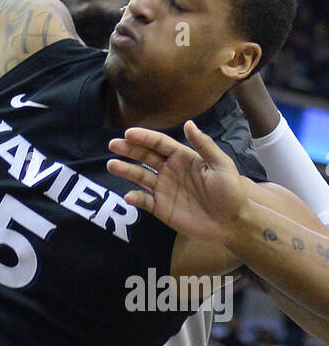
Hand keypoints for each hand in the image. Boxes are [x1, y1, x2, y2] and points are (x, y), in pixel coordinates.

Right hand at [107, 119, 245, 242]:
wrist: (233, 222)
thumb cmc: (230, 191)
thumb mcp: (221, 165)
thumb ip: (204, 145)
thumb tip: (188, 123)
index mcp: (183, 157)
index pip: (159, 144)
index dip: (144, 138)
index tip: (128, 133)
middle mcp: (170, 170)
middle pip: (145, 157)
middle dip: (129, 150)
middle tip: (113, 145)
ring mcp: (164, 189)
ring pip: (140, 176)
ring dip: (126, 170)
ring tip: (112, 165)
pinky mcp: (161, 208)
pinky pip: (144, 201)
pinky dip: (135, 198)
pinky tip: (129, 195)